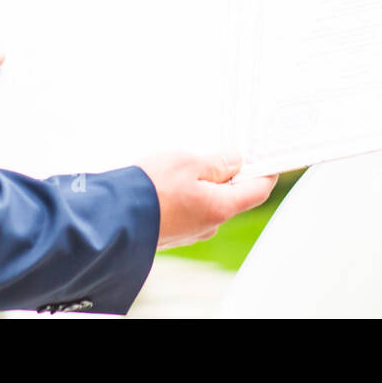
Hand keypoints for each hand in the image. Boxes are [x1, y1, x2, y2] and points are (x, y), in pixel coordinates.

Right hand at [137, 151, 277, 249]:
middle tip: (227, 150)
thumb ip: (217, 163)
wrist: (111, 218)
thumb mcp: (188, 163)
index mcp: (220, 208)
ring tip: (192, 161)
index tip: (270, 157)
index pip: (257, 191)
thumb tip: (236, 162)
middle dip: (231, 174)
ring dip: (206, 182)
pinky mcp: (171, 232)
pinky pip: (189, 208)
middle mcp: (209, 225)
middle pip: (233, 196)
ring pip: (209, 202)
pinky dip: (189, 193)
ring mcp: (189, 232)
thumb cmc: (150, 188)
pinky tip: (173, 179)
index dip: (267, 172)